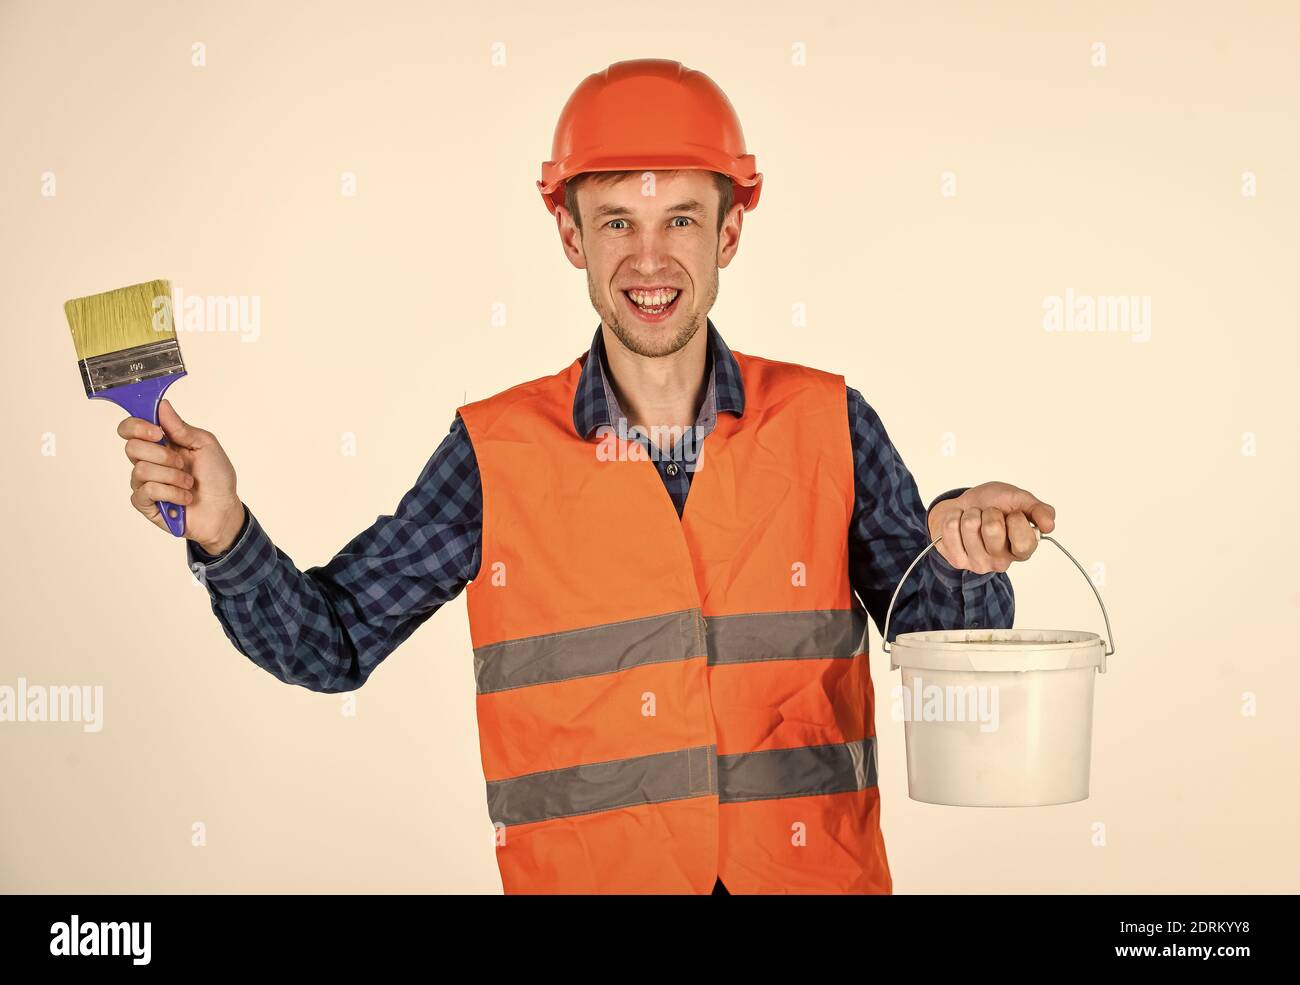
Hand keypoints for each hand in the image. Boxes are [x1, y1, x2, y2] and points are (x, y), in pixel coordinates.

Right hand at [118, 399, 244, 553]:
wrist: (223, 509)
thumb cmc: (216, 477)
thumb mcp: (206, 445)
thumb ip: (182, 427)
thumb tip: (162, 405)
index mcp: (161, 443)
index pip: (130, 428)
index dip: (137, 427)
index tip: (157, 433)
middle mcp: (148, 460)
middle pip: (131, 447)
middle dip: (162, 455)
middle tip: (182, 463)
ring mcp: (144, 482)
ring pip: (141, 470)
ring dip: (172, 476)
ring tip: (188, 483)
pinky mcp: (145, 503)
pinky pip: (147, 491)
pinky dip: (171, 493)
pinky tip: (184, 498)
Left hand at [927, 481, 1054, 573]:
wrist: (964, 504)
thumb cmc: (993, 503)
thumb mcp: (1019, 500)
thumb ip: (1039, 510)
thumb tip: (1049, 526)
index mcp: (1023, 550)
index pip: (1024, 541)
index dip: (1016, 519)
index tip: (1012, 514)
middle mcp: (1002, 562)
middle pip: (992, 529)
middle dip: (989, 512)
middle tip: (988, 516)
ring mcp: (978, 563)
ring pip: (969, 525)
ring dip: (970, 513)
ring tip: (974, 518)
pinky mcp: (957, 560)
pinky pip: (951, 527)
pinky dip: (954, 516)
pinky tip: (960, 524)